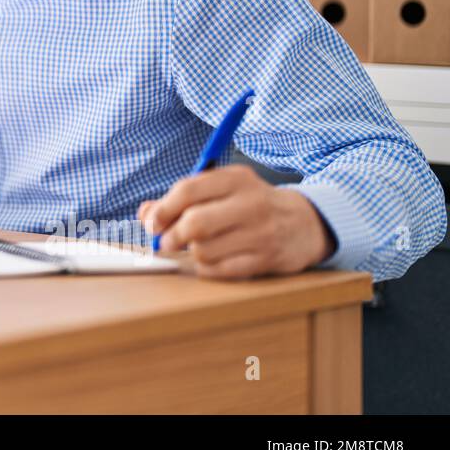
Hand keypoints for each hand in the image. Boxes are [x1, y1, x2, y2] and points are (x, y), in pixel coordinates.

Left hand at [137, 165, 334, 279]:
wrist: (305, 223)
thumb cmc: (251, 204)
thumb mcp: (222, 189)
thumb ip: (182, 198)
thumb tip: (145, 215)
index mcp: (236, 179)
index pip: (188, 190)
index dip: (163, 209)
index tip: (152, 223)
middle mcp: (251, 204)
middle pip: (195, 223)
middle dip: (172, 236)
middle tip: (166, 242)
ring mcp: (261, 233)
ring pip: (205, 250)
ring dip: (191, 253)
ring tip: (196, 248)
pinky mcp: (267, 259)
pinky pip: (220, 270)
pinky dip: (206, 268)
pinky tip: (211, 260)